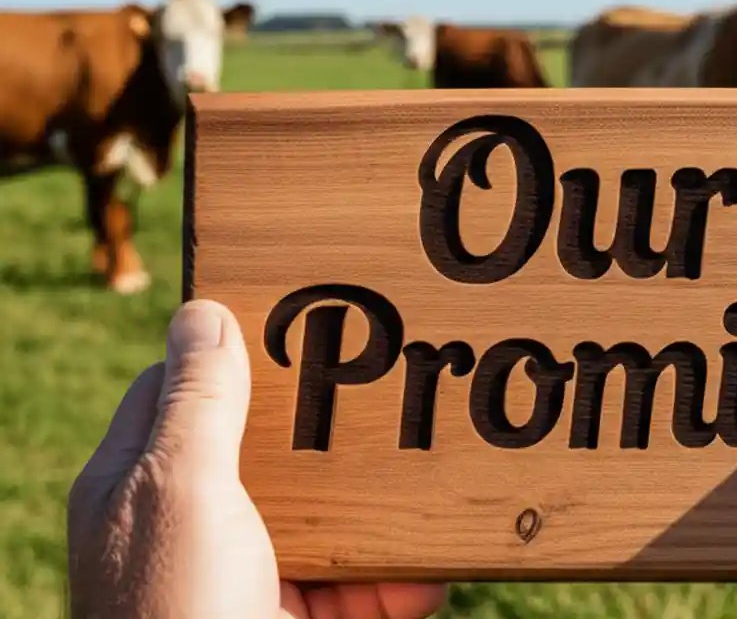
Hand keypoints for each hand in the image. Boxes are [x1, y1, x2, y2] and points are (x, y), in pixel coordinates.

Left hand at [66, 299, 448, 617]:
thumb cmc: (175, 611)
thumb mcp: (182, 489)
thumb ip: (199, 403)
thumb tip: (204, 310)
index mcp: (142, 487)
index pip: (182, 393)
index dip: (240, 356)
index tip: (304, 323)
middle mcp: (191, 530)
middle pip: (271, 455)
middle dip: (333, 433)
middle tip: (392, 391)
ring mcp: (244, 580)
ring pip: (324, 523)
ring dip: (380, 511)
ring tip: (433, 476)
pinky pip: (359, 591)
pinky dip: (400, 584)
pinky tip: (433, 572)